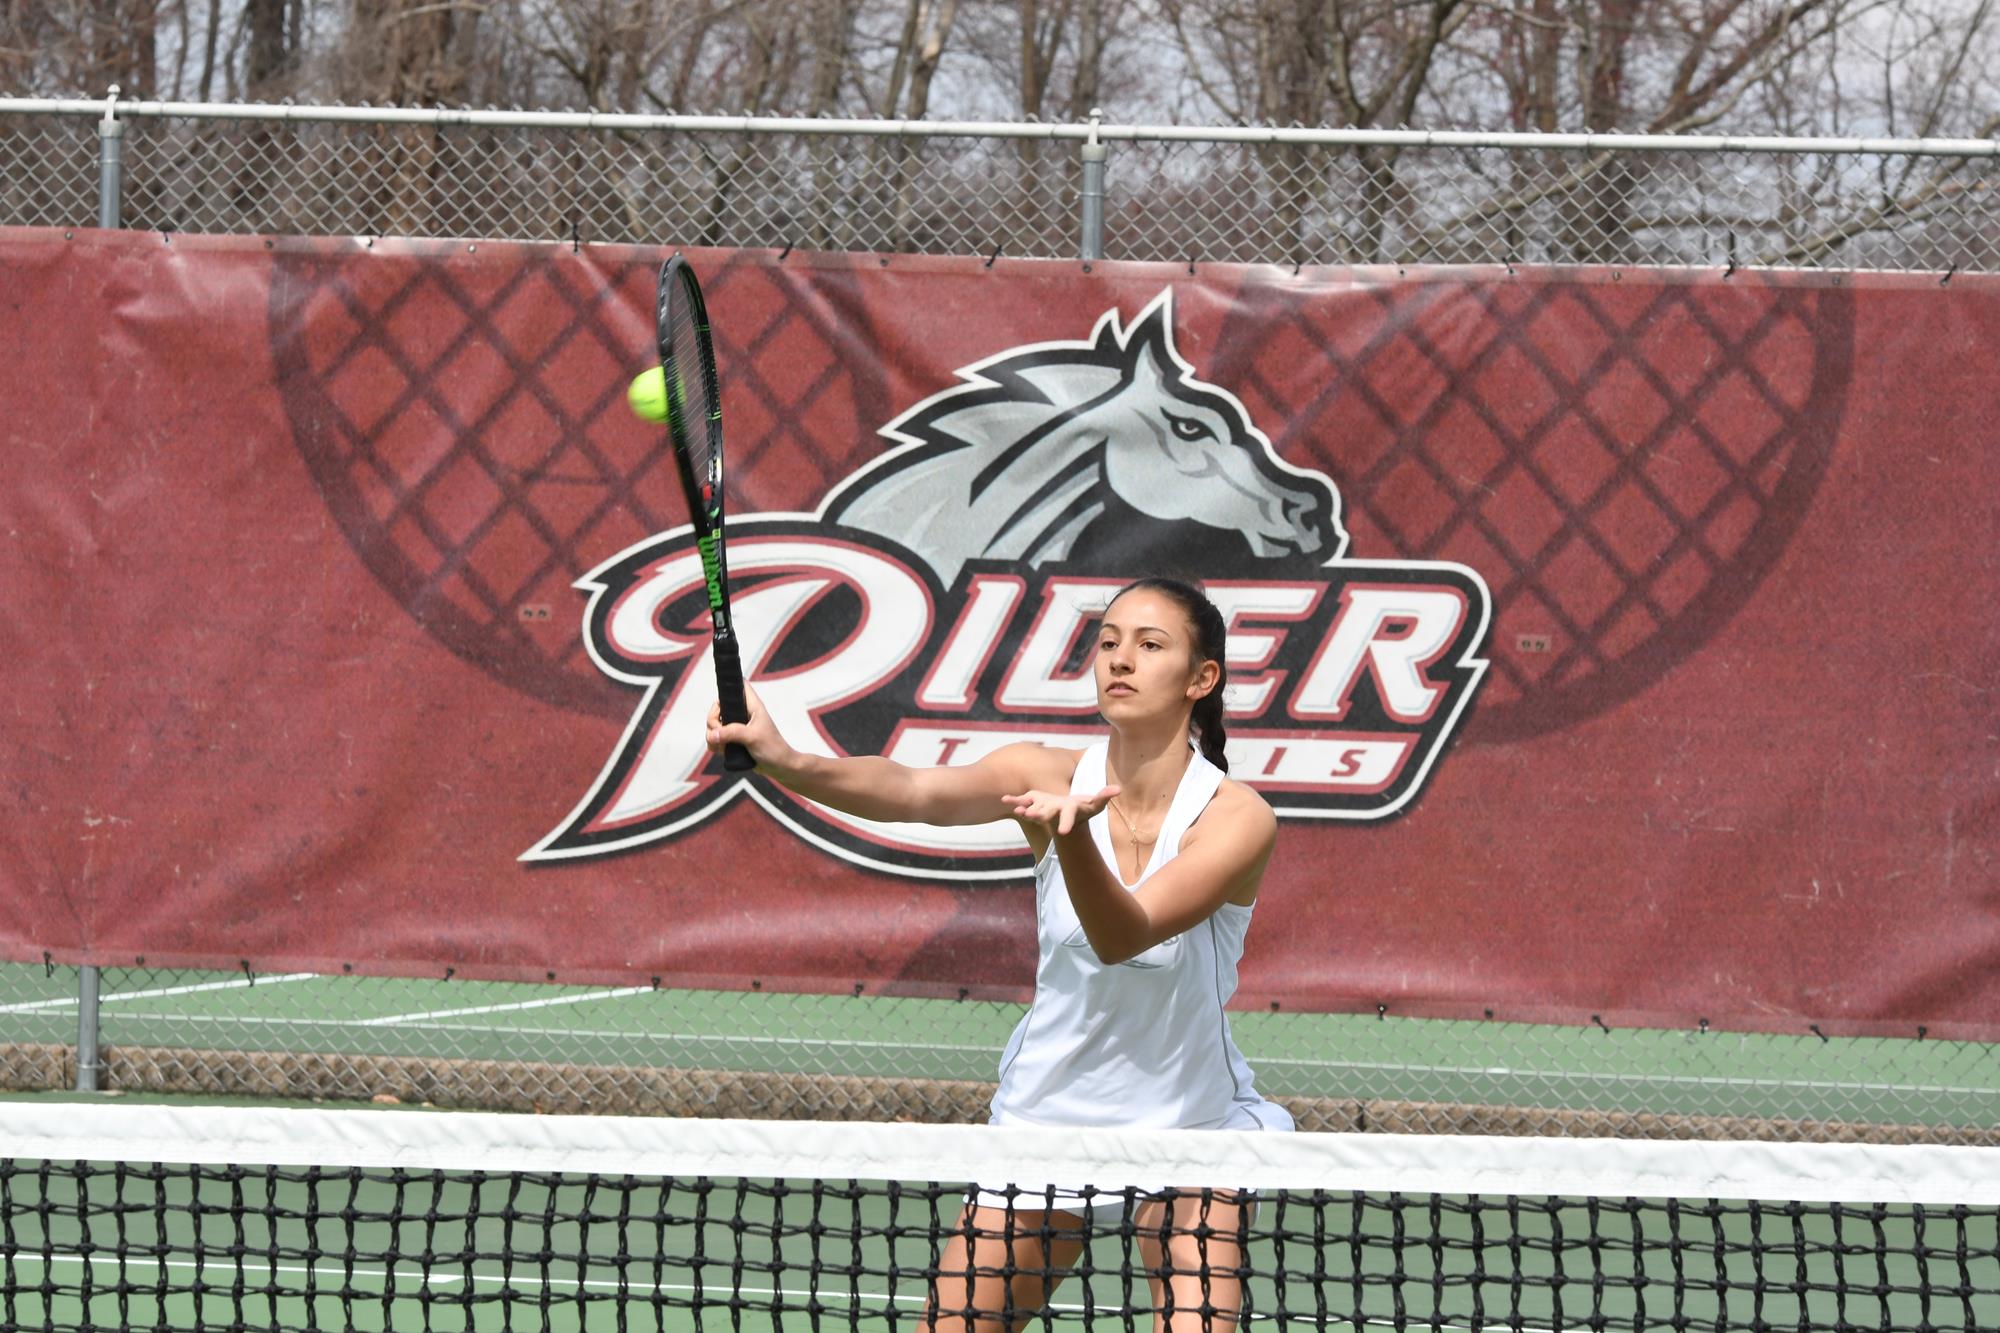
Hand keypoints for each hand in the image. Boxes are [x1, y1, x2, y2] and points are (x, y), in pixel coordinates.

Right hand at [705, 686, 788, 769]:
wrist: (779, 766)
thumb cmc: (772, 748)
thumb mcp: (753, 738)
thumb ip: (732, 733)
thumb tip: (712, 734)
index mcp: (752, 706)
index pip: (740, 685)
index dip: (728, 685)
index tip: (721, 699)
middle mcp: (742, 713)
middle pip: (718, 707)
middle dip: (713, 722)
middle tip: (720, 733)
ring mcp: (737, 726)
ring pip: (714, 725)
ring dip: (713, 736)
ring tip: (723, 746)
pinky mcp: (733, 739)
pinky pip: (716, 738)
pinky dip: (715, 745)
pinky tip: (723, 751)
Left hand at [1001, 784, 1119, 835]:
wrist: (1065, 817)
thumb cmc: (1083, 810)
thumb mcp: (1095, 804)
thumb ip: (1104, 796)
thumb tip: (1118, 789)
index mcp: (1068, 811)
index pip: (1068, 817)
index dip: (1066, 823)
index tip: (1063, 832)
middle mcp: (1054, 812)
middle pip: (1047, 814)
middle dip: (1039, 815)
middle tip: (1032, 817)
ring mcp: (1042, 808)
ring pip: (1032, 810)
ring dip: (1025, 810)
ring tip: (1018, 811)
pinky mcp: (1033, 802)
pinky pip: (1022, 802)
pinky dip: (1014, 800)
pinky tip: (1004, 799)